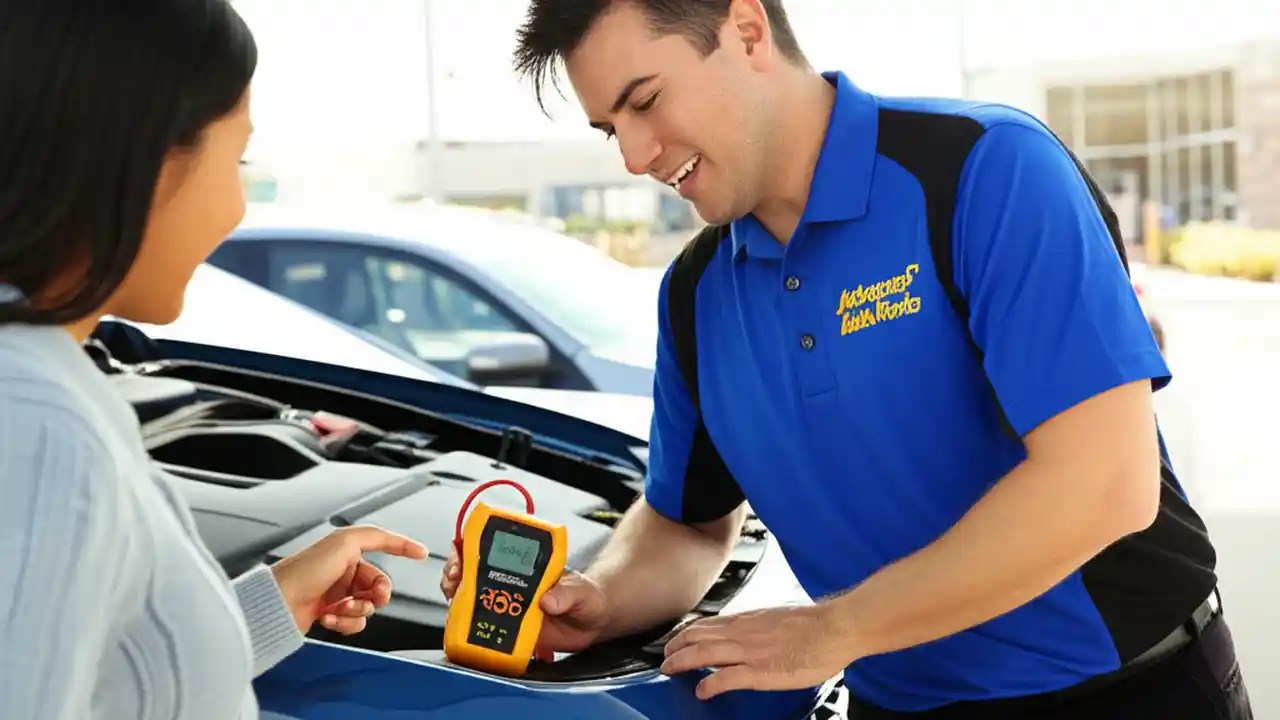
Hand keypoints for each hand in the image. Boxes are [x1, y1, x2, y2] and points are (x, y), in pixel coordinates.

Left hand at [272, 525, 427, 634]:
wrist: (278, 603)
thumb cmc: (305, 570)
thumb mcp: (345, 542)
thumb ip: (375, 536)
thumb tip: (395, 539)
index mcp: (346, 549)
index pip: (382, 544)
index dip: (403, 547)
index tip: (421, 554)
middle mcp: (342, 569)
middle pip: (379, 582)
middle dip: (378, 592)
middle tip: (374, 597)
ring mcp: (336, 593)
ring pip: (368, 605)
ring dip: (359, 609)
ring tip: (342, 609)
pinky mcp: (330, 615)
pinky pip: (354, 621)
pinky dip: (346, 622)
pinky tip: (330, 618)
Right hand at [441, 548, 609, 654]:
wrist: (595, 624)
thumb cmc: (589, 597)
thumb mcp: (582, 591)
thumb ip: (567, 594)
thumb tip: (548, 600)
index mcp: (526, 564)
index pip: (492, 546)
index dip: (471, 546)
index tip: (463, 554)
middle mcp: (511, 580)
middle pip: (472, 569)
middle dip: (455, 571)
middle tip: (454, 579)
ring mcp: (507, 603)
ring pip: (471, 596)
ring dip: (457, 597)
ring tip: (455, 602)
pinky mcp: (508, 628)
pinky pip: (483, 625)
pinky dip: (469, 626)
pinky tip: (464, 627)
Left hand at [660, 605, 851, 699]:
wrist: (835, 627)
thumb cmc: (814, 625)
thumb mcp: (777, 618)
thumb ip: (758, 626)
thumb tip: (748, 631)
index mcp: (748, 619)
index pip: (707, 623)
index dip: (687, 632)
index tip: (676, 639)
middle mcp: (743, 632)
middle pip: (698, 636)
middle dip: (676, 646)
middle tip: (664, 656)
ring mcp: (750, 651)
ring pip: (704, 653)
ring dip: (682, 661)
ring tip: (669, 668)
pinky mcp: (761, 671)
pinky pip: (727, 677)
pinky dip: (710, 683)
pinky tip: (701, 690)